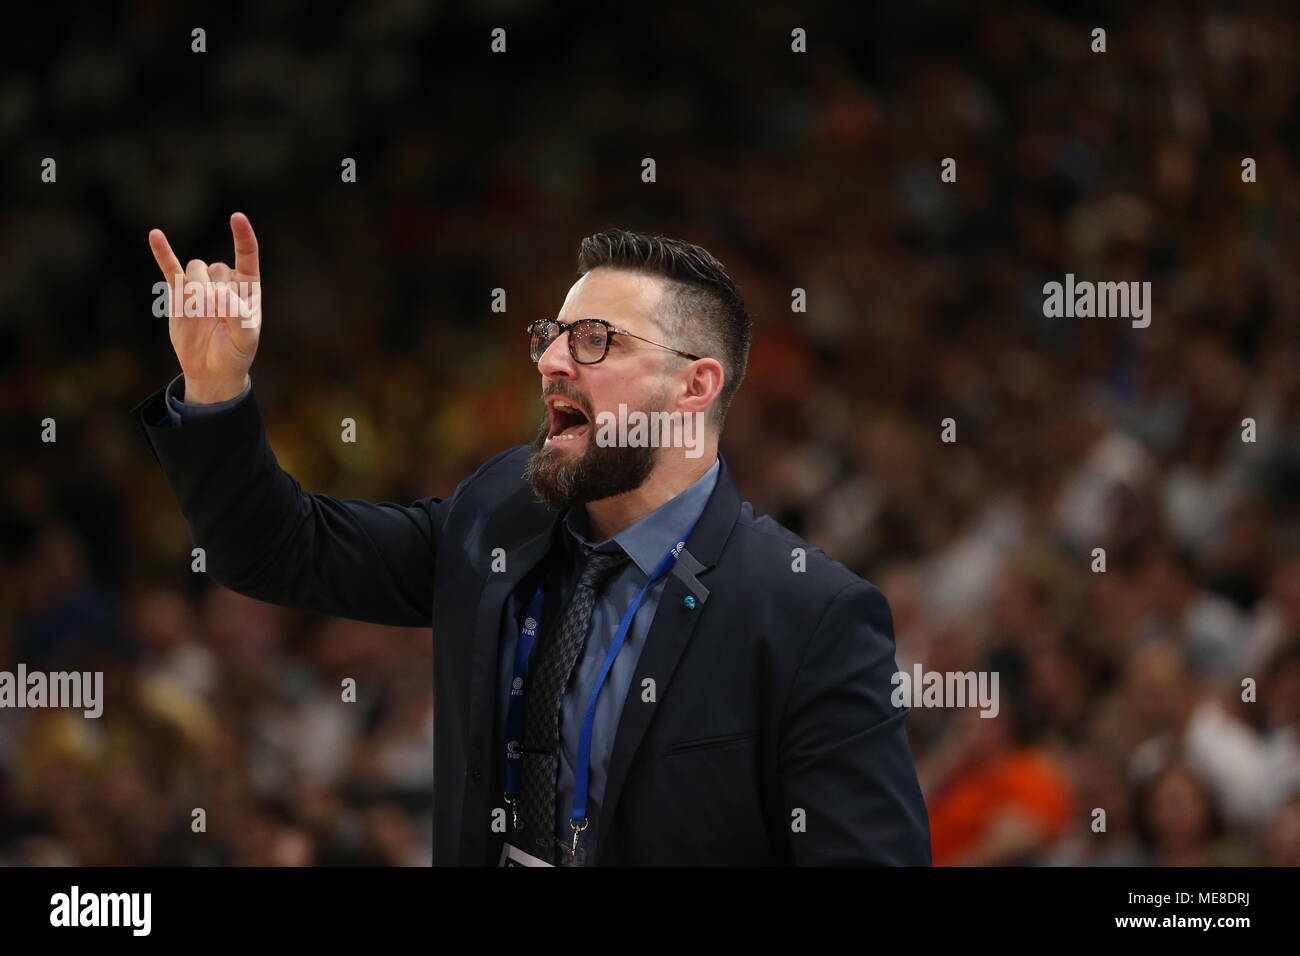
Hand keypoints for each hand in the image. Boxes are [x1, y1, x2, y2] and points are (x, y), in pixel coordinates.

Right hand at [149, 212, 262, 403]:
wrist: (212, 370)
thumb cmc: (236, 352)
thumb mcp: (246, 338)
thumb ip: (238, 316)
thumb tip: (220, 293)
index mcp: (247, 286)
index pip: (247, 254)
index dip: (242, 236)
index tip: (236, 217)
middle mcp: (225, 280)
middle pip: (215, 267)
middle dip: (213, 291)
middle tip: (217, 318)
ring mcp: (201, 285)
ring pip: (195, 269)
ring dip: (197, 290)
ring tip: (202, 315)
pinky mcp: (180, 293)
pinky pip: (170, 268)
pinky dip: (163, 252)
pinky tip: (155, 235)